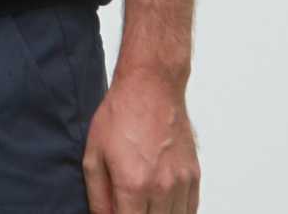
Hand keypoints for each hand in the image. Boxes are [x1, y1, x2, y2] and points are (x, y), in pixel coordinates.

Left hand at [81, 67, 198, 213]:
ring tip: (144, 204)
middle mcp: (161, 187)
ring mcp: (181, 181)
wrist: (151, 86)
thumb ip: (98, 196)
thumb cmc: (121, 114)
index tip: (118, 213)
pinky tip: (163, 206)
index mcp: (133, 184)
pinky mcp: (193, 174)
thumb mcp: (93, 156)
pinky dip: (177, 213)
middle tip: (129, 206)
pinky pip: (190, 209)